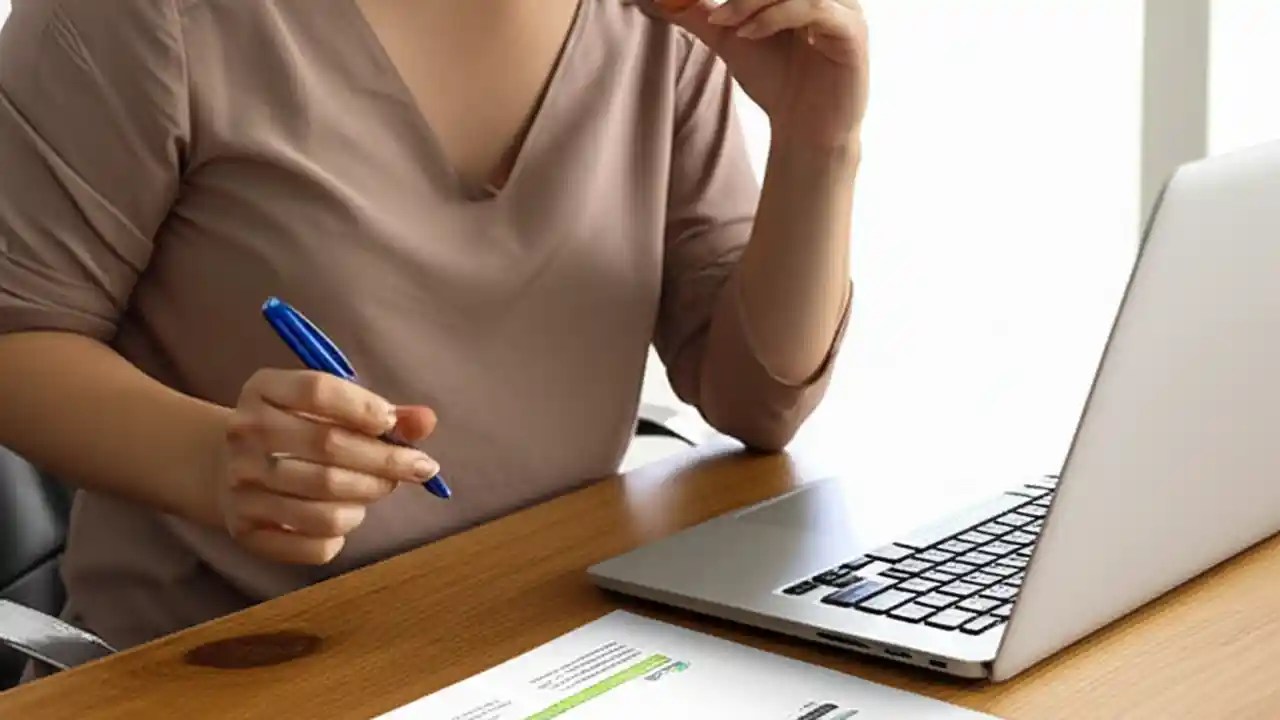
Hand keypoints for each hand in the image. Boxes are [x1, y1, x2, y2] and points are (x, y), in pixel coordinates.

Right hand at [215, 369, 439, 564]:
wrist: (225, 467)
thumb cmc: (297, 431)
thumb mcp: (328, 408)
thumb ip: (380, 411)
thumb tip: (426, 420)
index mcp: (263, 390)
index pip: (317, 390)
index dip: (365, 408)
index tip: (392, 423)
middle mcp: (244, 434)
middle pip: (328, 447)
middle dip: (386, 461)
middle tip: (417, 466)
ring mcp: (241, 485)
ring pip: (326, 504)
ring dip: (367, 498)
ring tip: (379, 489)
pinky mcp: (246, 530)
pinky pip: (315, 544)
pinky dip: (343, 534)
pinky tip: (345, 515)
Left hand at [656, 0, 868, 146]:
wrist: (804, 130)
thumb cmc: (775, 81)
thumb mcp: (728, 38)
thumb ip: (696, 13)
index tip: (705, 2)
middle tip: (712, 12)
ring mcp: (843, 7)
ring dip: (751, 0)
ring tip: (723, 24)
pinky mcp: (852, 32)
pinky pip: (814, 8)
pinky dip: (775, 16)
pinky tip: (749, 35)